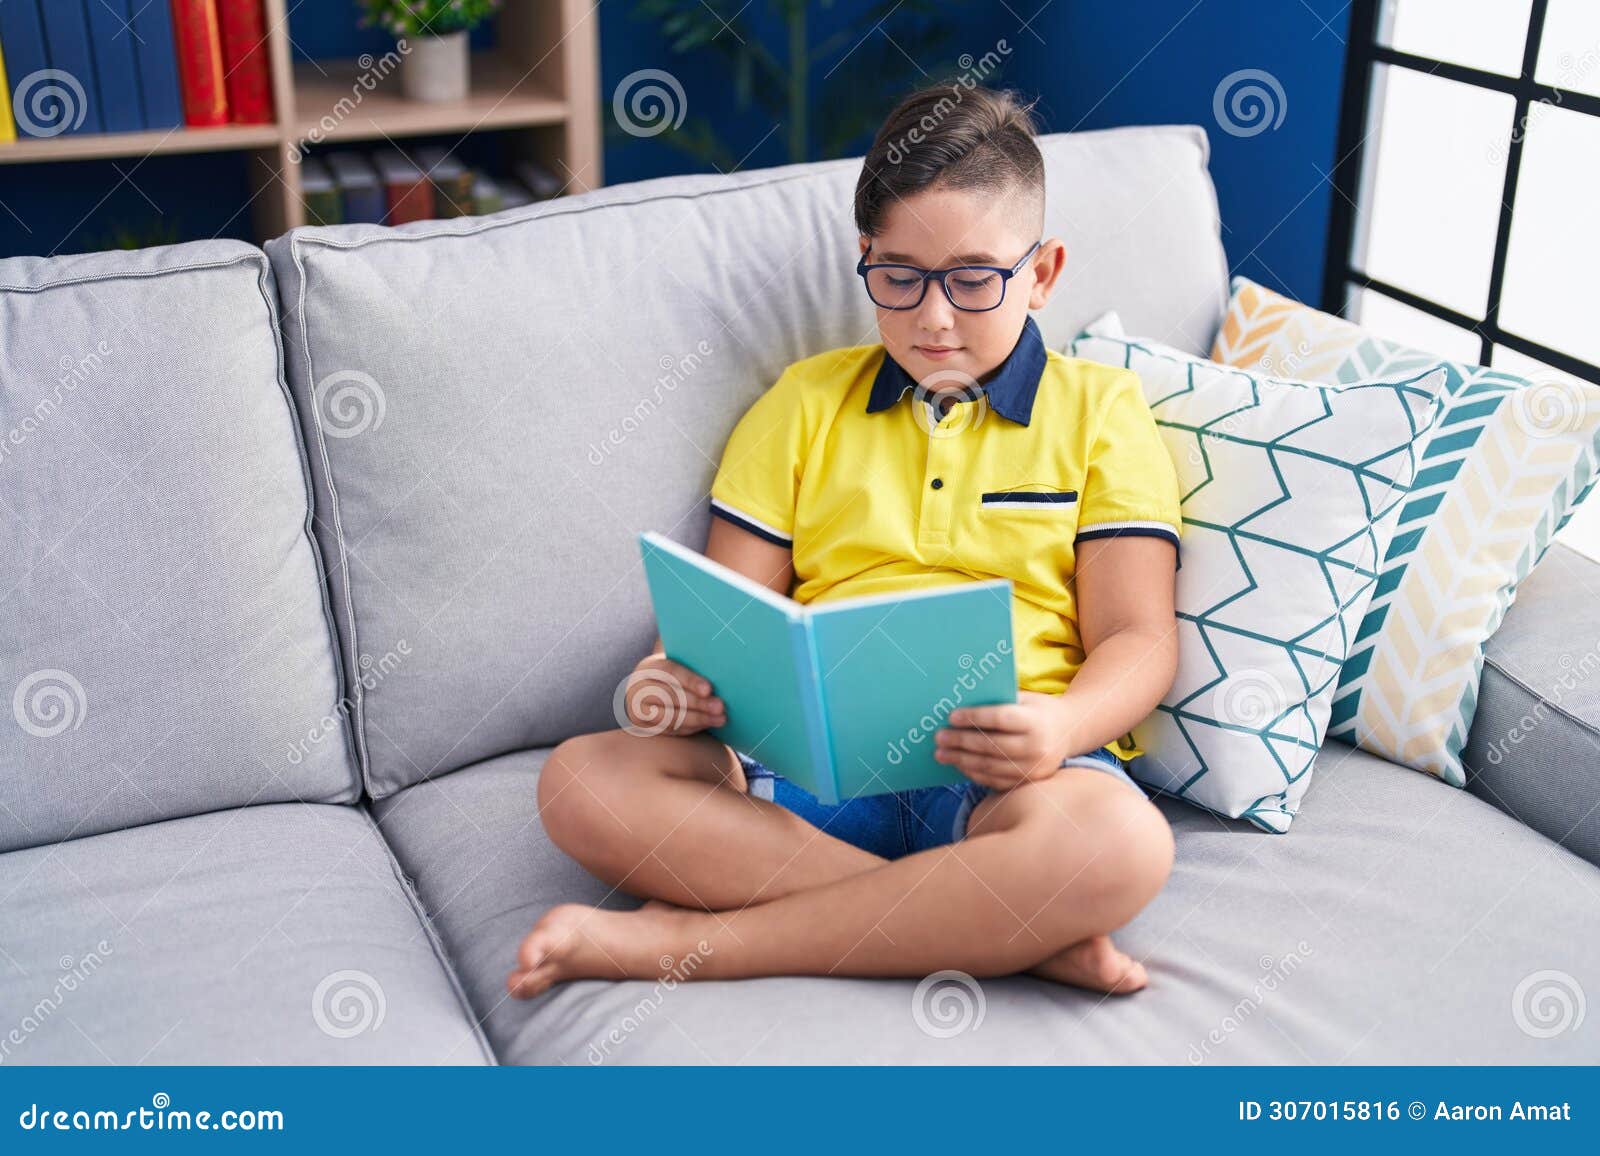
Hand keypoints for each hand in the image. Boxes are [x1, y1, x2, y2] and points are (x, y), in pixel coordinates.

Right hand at [620, 653, 725, 736]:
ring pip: (671, 717)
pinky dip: (692, 728)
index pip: (670, 671)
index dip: (690, 680)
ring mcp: (639, 710)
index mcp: (649, 667)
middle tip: (720, 706)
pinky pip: (672, 730)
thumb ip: (691, 666)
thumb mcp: (675, 664)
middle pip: (671, 696)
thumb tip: (721, 669)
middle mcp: (639, 688)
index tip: (709, 689)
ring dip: (698, 719)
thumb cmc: (671, 676)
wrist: (645, 692)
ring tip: (720, 719)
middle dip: (698, 703)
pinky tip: (708, 724)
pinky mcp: (645, 728)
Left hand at [934, 691, 1073, 788]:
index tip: (951, 717)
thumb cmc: (1038, 710)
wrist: (1070, 731)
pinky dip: (974, 773)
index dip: (974, 718)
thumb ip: (999, 702)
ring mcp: (1034, 769)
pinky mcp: (1029, 782)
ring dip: (961, 761)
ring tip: (941, 754)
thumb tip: (960, 709)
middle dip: (961, 741)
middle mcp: (1037, 748)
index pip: (1000, 719)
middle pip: (991, 746)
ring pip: (990, 766)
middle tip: (939, 737)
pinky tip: (959, 765)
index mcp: (1036, 721)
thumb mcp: (1025, 699)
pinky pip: (995, 780)